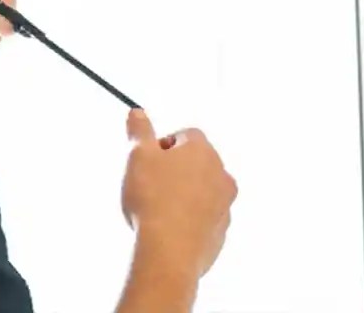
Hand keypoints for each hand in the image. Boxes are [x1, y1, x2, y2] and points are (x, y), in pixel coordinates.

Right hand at [121, 110, 237, 278]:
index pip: (185, 135)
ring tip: (159, 210)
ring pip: (202, 191)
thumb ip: (139, 131)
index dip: (162, 146)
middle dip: (174, 171)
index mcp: (202, 149)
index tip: (146, 163)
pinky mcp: (222, 230)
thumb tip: (137, 113)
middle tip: (150, 186)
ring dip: (185, 195)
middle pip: (196, 163)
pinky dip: (190, 220)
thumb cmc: (153, 199)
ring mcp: (225, 203)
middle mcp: (221, 172)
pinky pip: (204, 218)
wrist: (170, 251)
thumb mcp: (137, 156)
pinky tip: (170, 229)